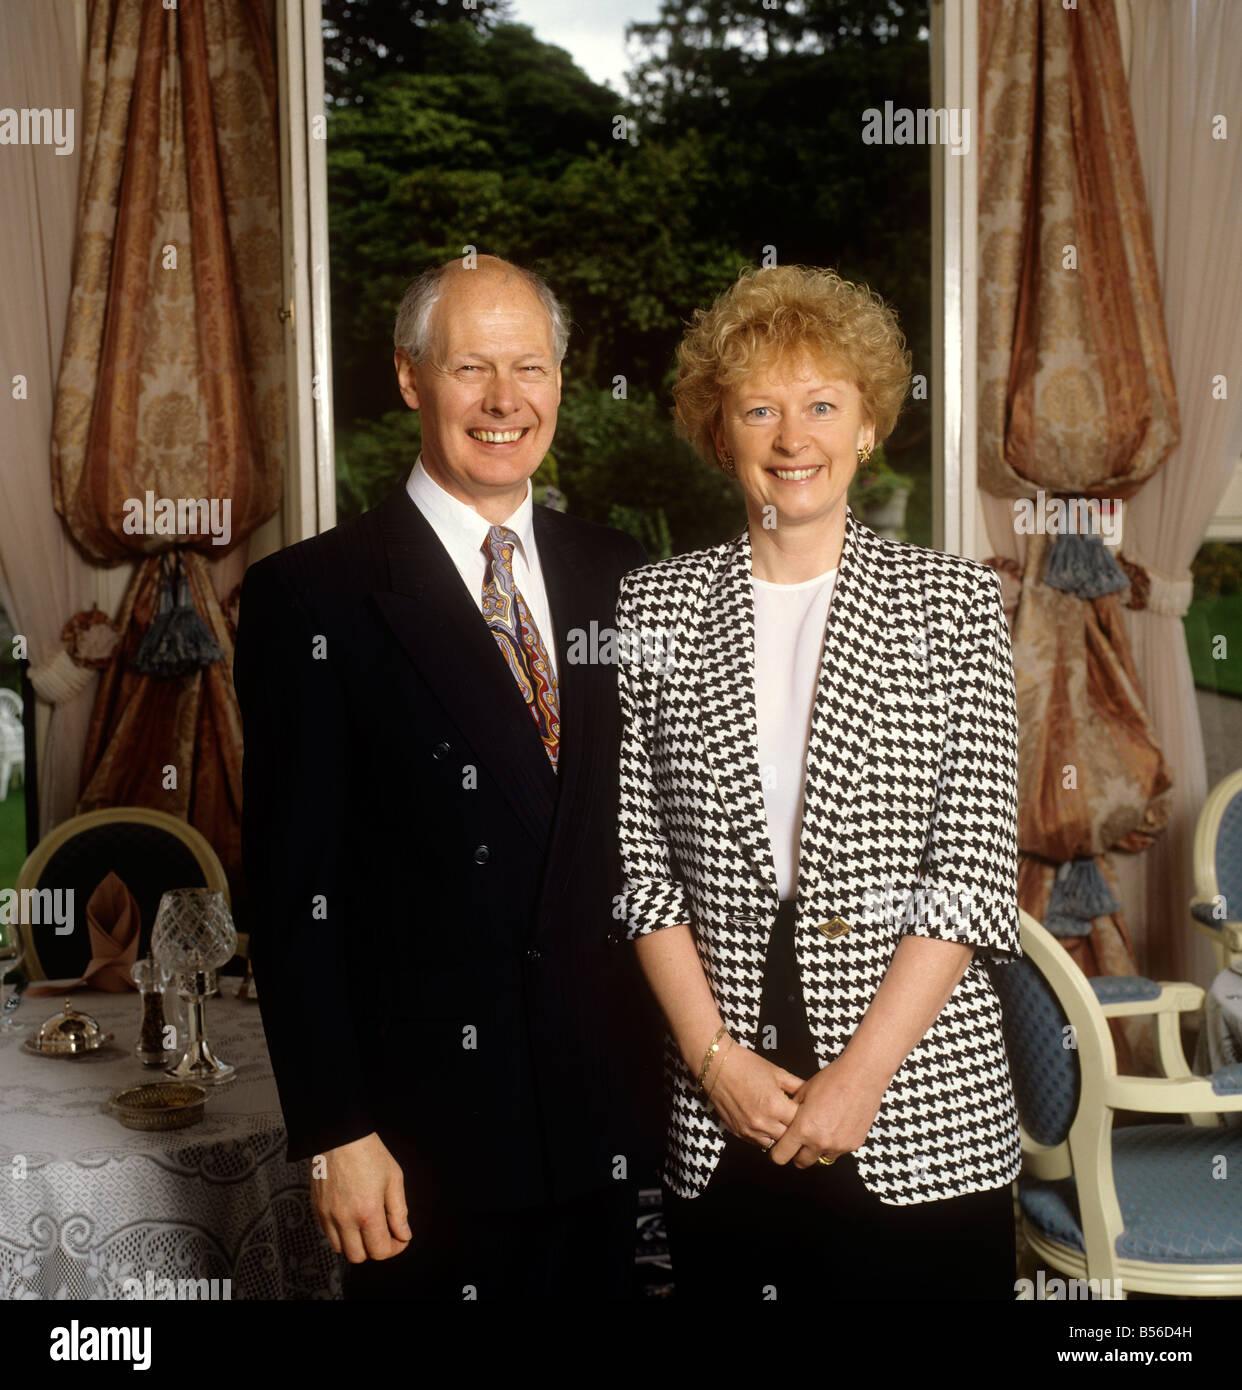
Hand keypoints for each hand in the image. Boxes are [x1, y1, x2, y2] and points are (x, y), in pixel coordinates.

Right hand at [310, 1131, 412, 1261]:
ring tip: (367, 1226)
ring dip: (356, 1244)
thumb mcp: (394, 1178)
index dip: (394, 1248)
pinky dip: (341, 1234)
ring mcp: (327, 1215)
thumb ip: (399, 1212)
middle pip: (358, 1257)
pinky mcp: (317, 1209)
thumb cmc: (369, 1153)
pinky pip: (328, 1235)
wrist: (340, 1135)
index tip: (399, 1238)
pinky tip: (351, 1218)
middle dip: (374, 1249)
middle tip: (383, 1234)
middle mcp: (345, 1219)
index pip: (379, 1251)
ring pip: (341, 1249)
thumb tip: (403, 1235)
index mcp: (367, 1212)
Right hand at [702, 1040, 803, 1147]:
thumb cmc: (747, 1065)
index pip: (801, 1123)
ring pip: (774, 1143)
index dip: (806, 1117)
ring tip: (779, 1120)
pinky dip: (764, 1135)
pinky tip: (765, 1121)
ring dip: (779, 1134)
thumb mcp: (778, 1072)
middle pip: (789, 1137)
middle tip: (794, 1117)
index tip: (807, 1112)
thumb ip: (798, 1087)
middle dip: (794, 1128)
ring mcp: (749, 1129)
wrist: (717, 1066)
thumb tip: (812, 1097)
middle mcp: (763, 1122)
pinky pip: (758, 1142)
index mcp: (776, 1105)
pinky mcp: (738, 1132)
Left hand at [767, 1056, 885, 1169]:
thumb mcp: (802, 1092)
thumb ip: (790, 1111)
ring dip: (817, 1150)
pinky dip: (834, 1144)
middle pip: (801, 1162)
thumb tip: (783, 1121)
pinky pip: (838, 1151)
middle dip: (797, 1153)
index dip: (777, 1152)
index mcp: (803, 1129)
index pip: (781, 1156)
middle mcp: (820, 1141)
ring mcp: (838, 1146)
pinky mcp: (853, 1145)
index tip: (779, 1148)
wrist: (861, 1076)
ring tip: (819, 1130)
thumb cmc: (832, 1080)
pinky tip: (835, 1126)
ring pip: (821, 1158)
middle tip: (798, 1141)